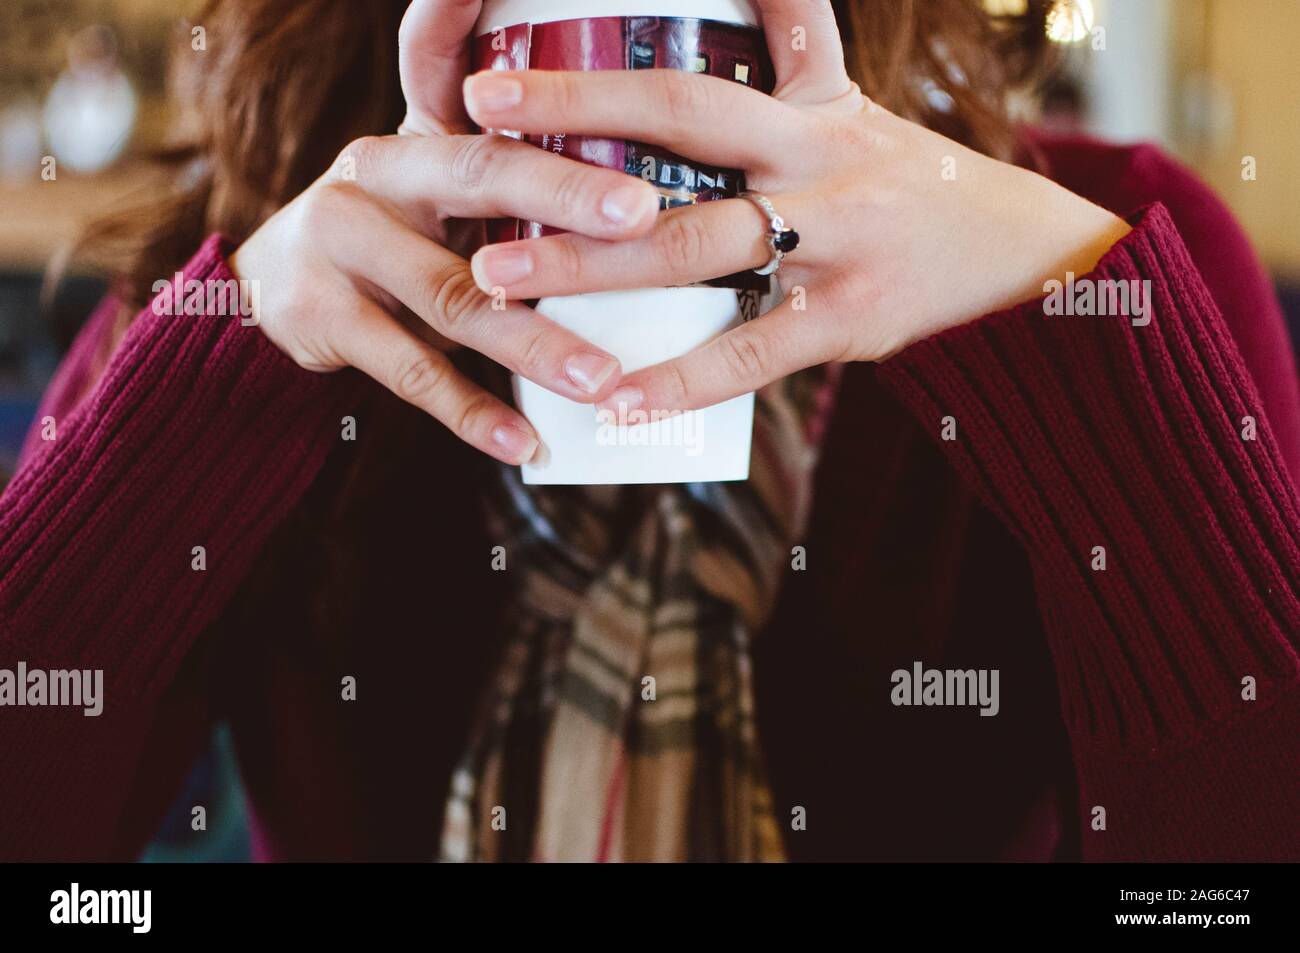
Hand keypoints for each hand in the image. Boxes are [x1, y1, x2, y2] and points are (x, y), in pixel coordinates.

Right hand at [230, 0, 659, 463]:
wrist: (263, 287)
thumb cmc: (388, 243)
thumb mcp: (430, 201)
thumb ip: (503, 198)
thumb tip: (637, 232)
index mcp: (418, 140)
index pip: (498, 133)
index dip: (567, 156)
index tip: (641, 191)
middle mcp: (374, 174)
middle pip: (479, 181)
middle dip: (565, 204)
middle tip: (645, 233)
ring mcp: (336, 242)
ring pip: (453, 297)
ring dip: (533, 343)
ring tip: (600, 382)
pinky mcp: (315, 315)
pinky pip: (409, 371)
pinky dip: (470, 412)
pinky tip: (521, 444)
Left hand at [461, 0, 1131, 414]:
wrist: (1015, 250)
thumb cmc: (905, 175)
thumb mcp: (847, 98)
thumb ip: (791, 37)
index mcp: (805, 114)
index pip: (682, 89)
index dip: (587, 86)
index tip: (488, 88)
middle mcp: (817, 167)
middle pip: (679, 154)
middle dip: (569, 163)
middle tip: (472, 172)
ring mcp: (834, 246)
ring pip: (699, 254)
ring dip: (594, 273)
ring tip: (503, 286)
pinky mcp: (851, 324)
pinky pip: (753, 356)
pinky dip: (682, 380)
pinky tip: (618, 400)